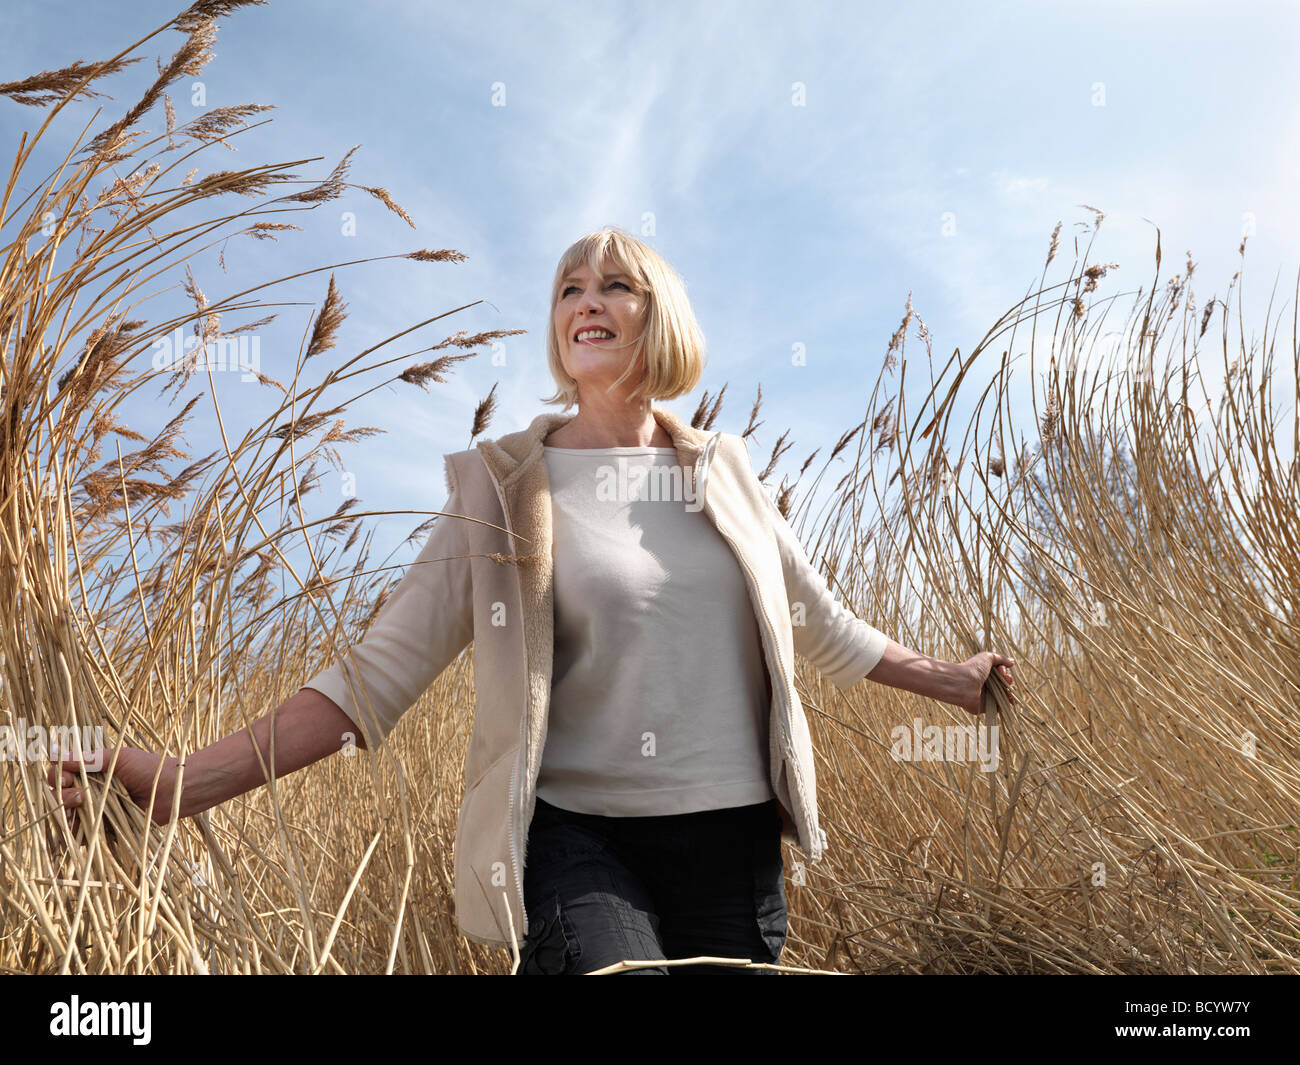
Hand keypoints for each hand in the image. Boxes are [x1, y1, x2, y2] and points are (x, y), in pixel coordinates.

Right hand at [46, 747, 179, 838]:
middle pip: (58, 797)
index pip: (60, 776)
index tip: (67, 778)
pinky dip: (78, 830)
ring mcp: (96, 811)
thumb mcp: (118, 758)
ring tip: (83, 806)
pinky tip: (84, 823)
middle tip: (80, 795)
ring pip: (66, 817)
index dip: (57, 778)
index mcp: (91, 772)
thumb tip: (54, 753)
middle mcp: (90, 791)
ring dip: (67, 812)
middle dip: (62, 796)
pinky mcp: (104, 829)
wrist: (175, 790)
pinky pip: (82, 834)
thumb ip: (88, 759)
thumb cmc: (150, 768)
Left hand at [955, 652, 1017, 716]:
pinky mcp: (987, 706)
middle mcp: (984, 684)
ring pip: (1003, 694)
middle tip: (1007, 679)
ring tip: (1011, 687)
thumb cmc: (973, 668)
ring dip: (1010, 691)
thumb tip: (1012, 661)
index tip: (1002, 670)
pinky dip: (1008, 702)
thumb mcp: (987, 657)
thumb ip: (1001, 658)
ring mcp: (986, 696)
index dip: (1003, 672)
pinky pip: (1001, 706)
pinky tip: (1011, 698)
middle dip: (1008, 681)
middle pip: (1002, 684)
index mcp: (983, 673)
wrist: (963, 684)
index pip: (998, 673)